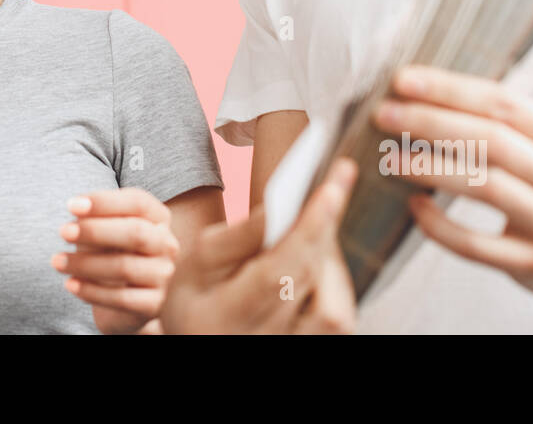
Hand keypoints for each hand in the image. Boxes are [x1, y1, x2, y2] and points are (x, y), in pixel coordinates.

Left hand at [53, 187, 178, 333]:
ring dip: (85, 263)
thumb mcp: (103, 232)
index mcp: (158, 218)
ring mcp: (163, 275)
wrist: (124, 299)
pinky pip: (120, 298)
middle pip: (136, 232)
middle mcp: (167, 244)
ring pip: (124, 266)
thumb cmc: (110, 253)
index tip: (71, 205)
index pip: (138, 202)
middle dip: (95, 231)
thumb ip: (95, 221)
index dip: (105, 202)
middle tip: (63, 232)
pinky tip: (70, 284)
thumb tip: (76, 217)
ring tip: (58, 261)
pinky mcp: (153, 304)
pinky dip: (90, 290)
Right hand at [161, 159, 357, 333]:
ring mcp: (288, 349)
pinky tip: (316, 263)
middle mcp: (260, 341)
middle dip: (324, 227)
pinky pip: (337, 319)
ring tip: (315, 229)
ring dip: (328, 260)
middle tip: (336, 182)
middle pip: (307, 281)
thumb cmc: (195, 298)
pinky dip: (333, 284)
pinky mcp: (308, 348)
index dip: (306, 231)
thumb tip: (276, 208)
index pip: (274, 274)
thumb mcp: (198, 263)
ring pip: (333, 308)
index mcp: (222, 317)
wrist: (201, 339)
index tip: (331, 190)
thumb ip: (238, 237)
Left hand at [375, 64, 532, 296]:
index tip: (403, 81)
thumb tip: (422, 91)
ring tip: (391, 158)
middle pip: (493, 141)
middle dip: (432, 123)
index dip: (450, 90)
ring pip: (486, 187)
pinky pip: (479, 245)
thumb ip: (504, 120)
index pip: (505, 103)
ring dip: (431, 168)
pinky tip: (414, 206)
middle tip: (384, 115)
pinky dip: (441, 226)